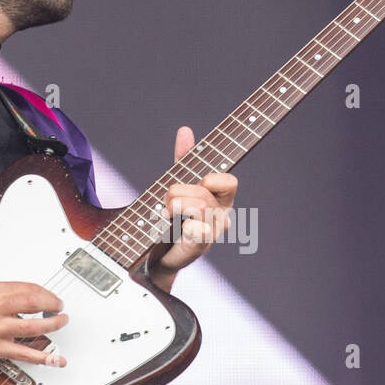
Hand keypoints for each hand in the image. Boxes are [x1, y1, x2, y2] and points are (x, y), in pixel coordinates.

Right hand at [0, 282, 67, 371]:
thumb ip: (4, 295)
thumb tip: (30, 296)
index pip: (27, 288)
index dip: (45, 292)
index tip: (50, 297)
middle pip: (33, 303)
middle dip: (53, 304)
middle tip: (60, 307)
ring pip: (33, 327)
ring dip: (53, 325)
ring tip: (61, 322)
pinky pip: (24, 354)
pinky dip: (44, 358)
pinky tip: (56, 359)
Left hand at [147, 126, 238, 291]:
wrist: (156, 254)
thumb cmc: (172, 219)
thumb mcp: (179, 185)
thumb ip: (185, 159)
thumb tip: (185, 130)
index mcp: (222, 199)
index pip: (228, 181)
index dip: (211, 179)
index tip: (198, 184)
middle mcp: (222, 215)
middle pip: (201, 190)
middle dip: (175, 192)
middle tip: (167, 205)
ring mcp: (214, 232)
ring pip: (197, 204)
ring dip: (173, 206)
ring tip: (166, 216)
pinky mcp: (201, 246)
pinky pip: (196, 227)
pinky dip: (183, 226)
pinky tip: (176, 230)